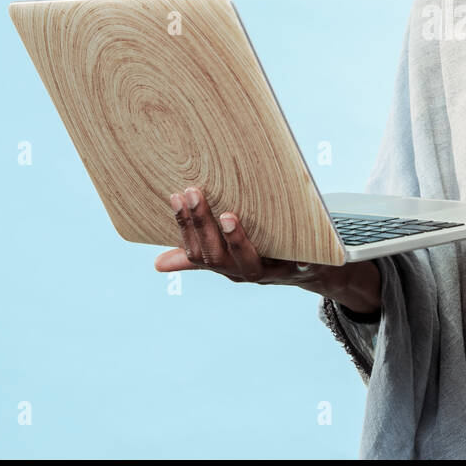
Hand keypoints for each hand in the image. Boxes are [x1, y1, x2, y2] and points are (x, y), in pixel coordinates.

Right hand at [155, 185, 338, 291]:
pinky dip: (297, 255)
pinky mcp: (301, 267)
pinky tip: (293, 237)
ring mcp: (273, 272)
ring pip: (250, 263)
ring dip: (238, 240)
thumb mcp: (227, 257)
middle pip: (217, 256)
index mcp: (226, 267)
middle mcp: (245, 273)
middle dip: (203, 225)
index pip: (198, 252)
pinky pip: (298, 262)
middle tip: (195, 192)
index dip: (185, 227)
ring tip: (229, 217)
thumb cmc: (262, 257)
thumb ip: (197, 257)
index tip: (176, 196)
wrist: (309, 271)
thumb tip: (157, 265)